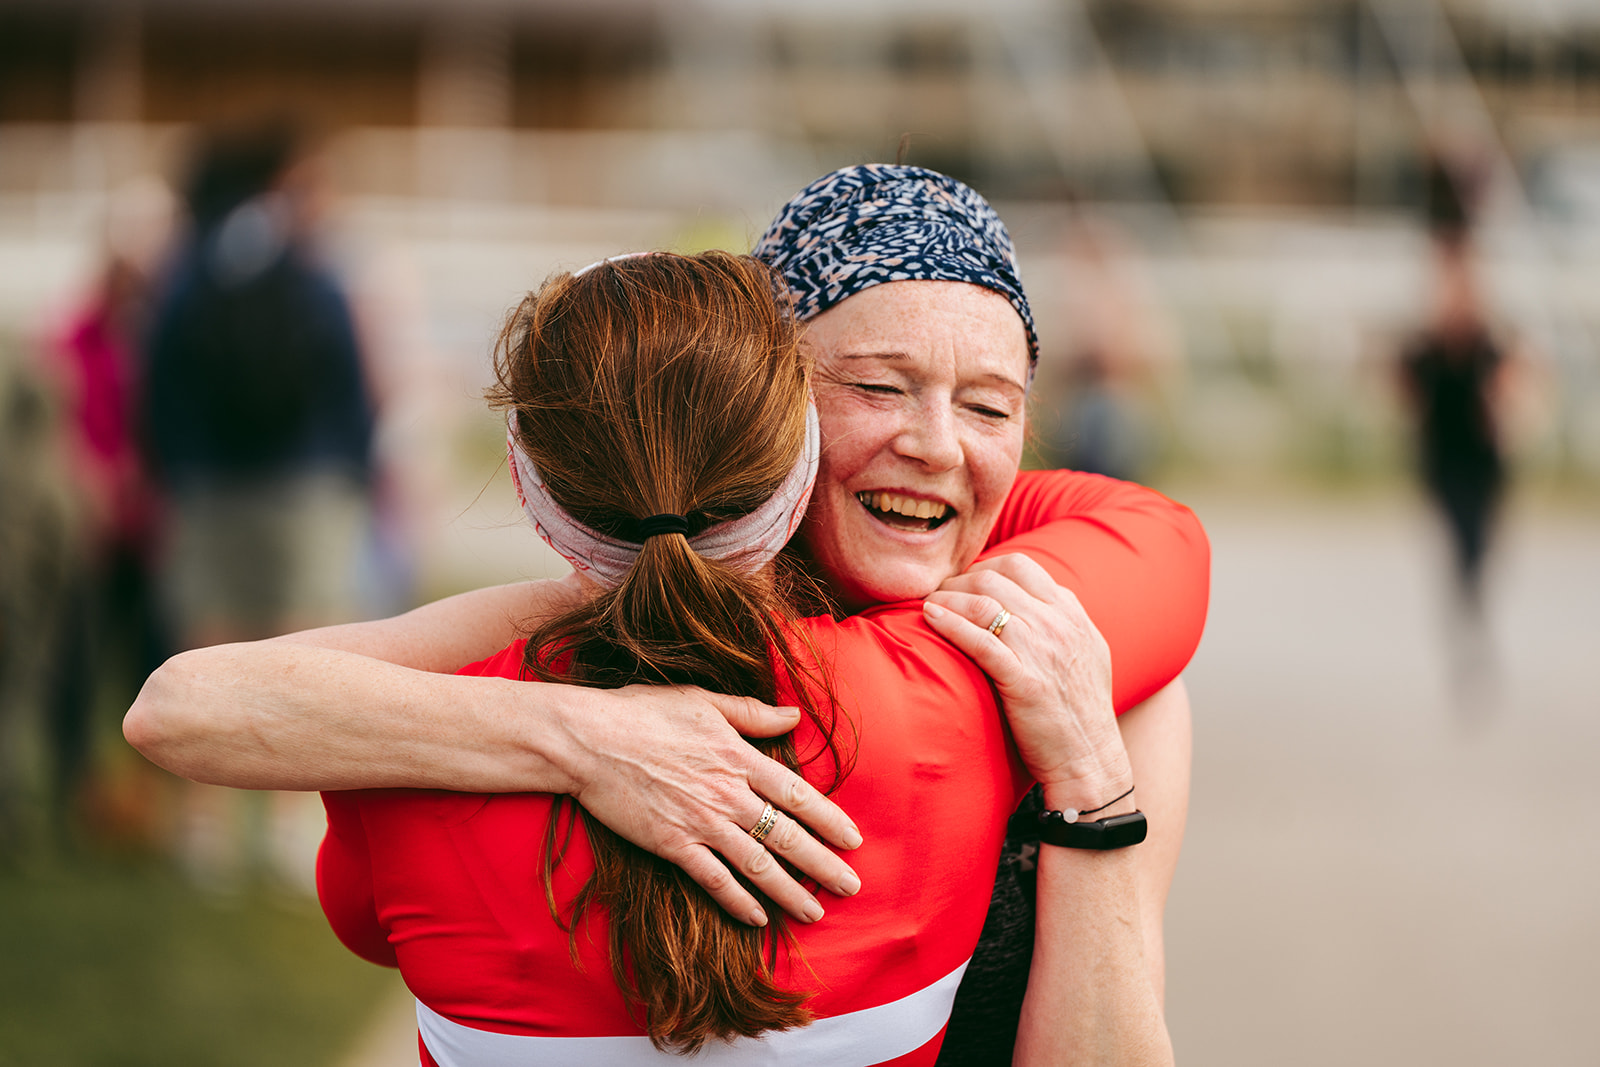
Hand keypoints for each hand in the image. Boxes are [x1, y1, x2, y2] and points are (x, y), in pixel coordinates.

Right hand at [560, 684, 862, 927]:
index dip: (830, 819)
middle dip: (823, 864)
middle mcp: (727, 793)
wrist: (587, 739)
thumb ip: (752, 712)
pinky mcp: (672, 844)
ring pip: (757, 864)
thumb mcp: (702, 700)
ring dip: (789, 891)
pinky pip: (714, 879)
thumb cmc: (641, 712)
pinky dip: (738, 901)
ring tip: (814, 912)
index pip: (797, 794)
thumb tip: (793, 715)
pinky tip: (758, 918)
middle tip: (851, 886)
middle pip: (787, 836)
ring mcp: (700, 821)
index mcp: (738, 757)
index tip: (854, 839)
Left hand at [922, 554, 1131, 807]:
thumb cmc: (1081, 712)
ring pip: (984, 603)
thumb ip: (1062, 622)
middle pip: (995, 578)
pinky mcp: (1024, 681)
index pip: (1020, 566)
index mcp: (1071, 615)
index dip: (983, 567)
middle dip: (958, 580)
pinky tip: (930, 617)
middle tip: (939, 595)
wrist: (1091, 761)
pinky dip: (950, 623)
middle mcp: (1058, 625)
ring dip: (948, 598)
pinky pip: (981, 640)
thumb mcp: (1085, 653)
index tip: (962, 583)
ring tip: (928, 604)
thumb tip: (1034, 600)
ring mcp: (1042, 651)